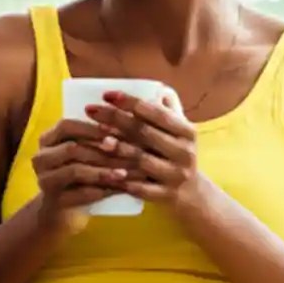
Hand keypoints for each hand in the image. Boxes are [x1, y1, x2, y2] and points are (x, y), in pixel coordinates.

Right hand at [31, 117, 134, 231]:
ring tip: (125, 173)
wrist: (64, 210)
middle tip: (129, 153)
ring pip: (75, 170)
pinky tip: (119, 189)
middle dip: (102, 151)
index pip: (66, 126)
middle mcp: (41, 158)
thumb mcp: (84, 153)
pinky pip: (80, 193)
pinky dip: (102, 190)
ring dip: (103, 171)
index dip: (91, 128)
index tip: (115, 132)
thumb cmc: (79, 173)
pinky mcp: (54, 201)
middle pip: (72, 148)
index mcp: (47, 139)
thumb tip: (124, 128)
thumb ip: (97, 140)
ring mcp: (45, 180)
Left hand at [84, 91, 207, 211]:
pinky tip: (103, 172)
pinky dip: (122, 180)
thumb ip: (167, 110)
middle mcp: (184, 152)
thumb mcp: (179, 131)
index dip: (130, 102)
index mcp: (187, 132)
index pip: (156, 112)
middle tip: (91, 110)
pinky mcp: (166, 196)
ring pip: (142, 159)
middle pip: (144, 133)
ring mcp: (176, 175)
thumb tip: (154, 87)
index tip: (106, 94)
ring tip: (97, 139)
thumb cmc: (177, 153)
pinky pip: (141, 187)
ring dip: (118, 149)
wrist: (193, 194)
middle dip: (116, 119)